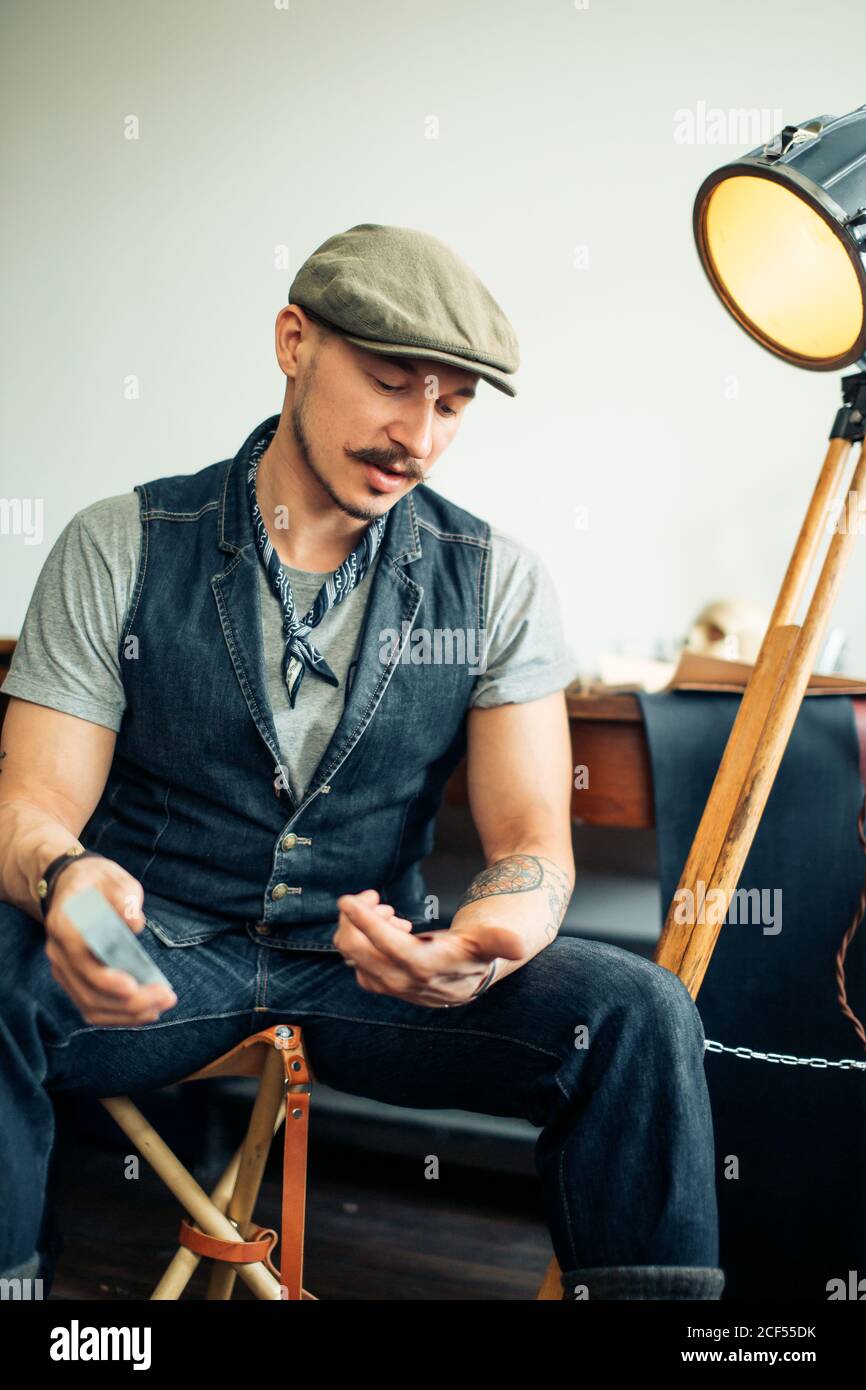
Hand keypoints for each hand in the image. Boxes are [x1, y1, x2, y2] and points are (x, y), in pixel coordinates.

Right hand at [44, 856, 176, 1026]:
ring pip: (90, 1006)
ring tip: (160, 1007)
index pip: (82, 962)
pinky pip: (92, 1006)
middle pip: (90, 992)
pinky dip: (119, 1015)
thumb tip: (135, 924)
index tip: (134, 986)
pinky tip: (145, 1011)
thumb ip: (124, 897)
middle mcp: (58, 952)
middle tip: (167, 997)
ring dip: (127, 1014)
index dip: (107, 979)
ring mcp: (63, 969)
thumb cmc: (98, 881)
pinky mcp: (73, 980)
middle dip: (130, 1003)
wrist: (71, 885)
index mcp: (65, 925)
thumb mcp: (114, 878)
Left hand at [335, 888, 524, 1006]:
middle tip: (374, 897)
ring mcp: (393, 987)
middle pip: (361, 953)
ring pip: (354, 957)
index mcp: (432, 970)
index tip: (348, 899)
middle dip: (357, 919)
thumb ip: (501, 940)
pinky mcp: (385, 984)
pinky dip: (361, 940)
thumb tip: (518, 943)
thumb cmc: (481, 947)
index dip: (367, 924)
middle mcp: (408, 984)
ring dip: (359, 928)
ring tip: (386, 910)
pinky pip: (358, 963)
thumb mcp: (491, 939)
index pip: (391, 949)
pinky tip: (383, 926)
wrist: (475, 973)